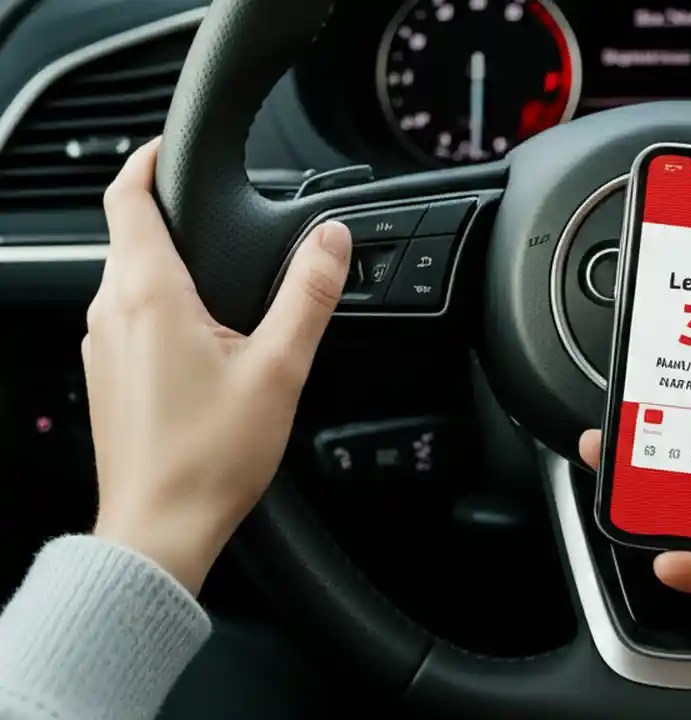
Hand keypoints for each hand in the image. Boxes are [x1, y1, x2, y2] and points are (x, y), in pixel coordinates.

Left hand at [84, 138, 350, 593]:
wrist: (160, 530)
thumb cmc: (210, 458)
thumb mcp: (280, 368)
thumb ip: (309, 295)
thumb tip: (334, 240)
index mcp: (148, 295)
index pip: (128, 197)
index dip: (146, 161)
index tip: (168, 147)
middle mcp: (111, 312)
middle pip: (130, 235)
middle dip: (172, 217)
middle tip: (220, 214)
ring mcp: (102, 346)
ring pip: (130, 279)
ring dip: (170, 266)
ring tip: (224, 279)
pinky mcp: (107, 375)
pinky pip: (130, 318)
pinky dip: (162, 307)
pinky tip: (207, 339)